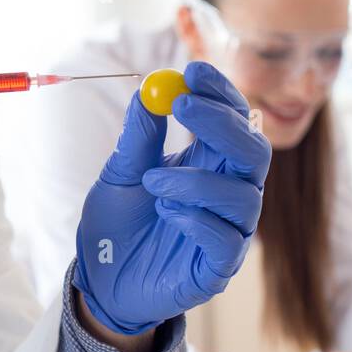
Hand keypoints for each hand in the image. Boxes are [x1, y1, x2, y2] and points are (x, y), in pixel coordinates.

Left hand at [73, 61, 270, 334]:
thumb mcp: (120, 174)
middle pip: (252, 151)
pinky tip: (167, 212)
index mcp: (207, 163)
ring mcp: (227, 231)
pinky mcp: (218, 268)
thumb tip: (147, 91)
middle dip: (222, 123)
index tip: (194, 71)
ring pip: (244, 195)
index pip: (232, 120)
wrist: (99, 280)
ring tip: (152, 180)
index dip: (220, 93)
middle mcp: (226, 193)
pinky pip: (227, 239)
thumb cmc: (115, 224)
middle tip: (181, 105)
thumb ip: (138, 138)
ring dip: (197, 180)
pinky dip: (199, 219)